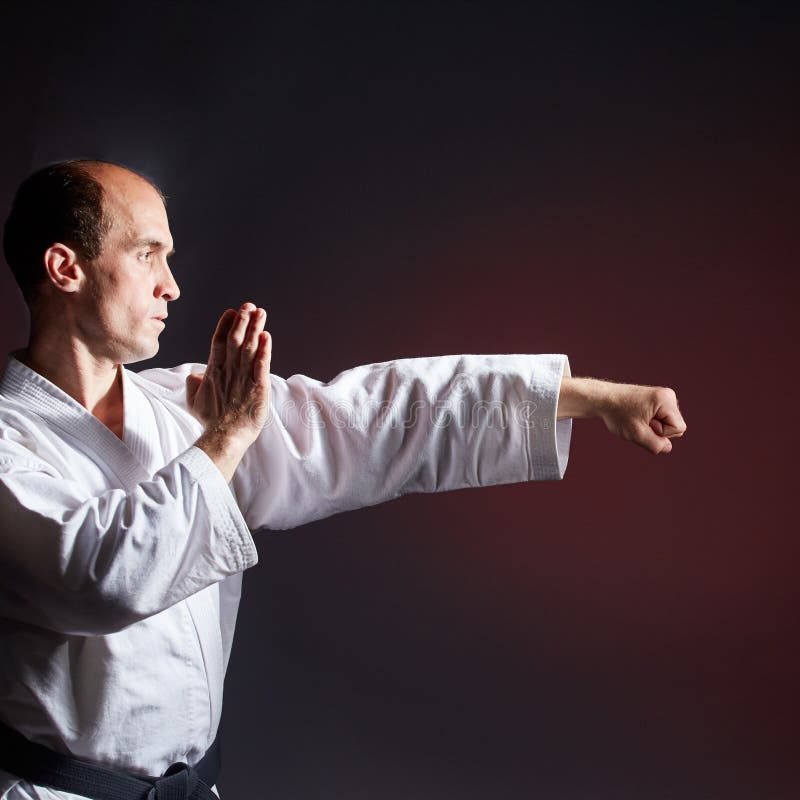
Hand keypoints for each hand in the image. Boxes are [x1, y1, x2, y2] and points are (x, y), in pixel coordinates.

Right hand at [186, 302, 271, 447]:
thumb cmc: (211, 422)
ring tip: (260, 313)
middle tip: (248, 306)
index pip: (219, 342)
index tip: (231, 312)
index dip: (226, 326)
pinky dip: (264, 350)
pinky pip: (262, 364)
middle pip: (236, 339)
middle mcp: (229, 370)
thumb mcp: (194, 401)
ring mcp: (244, 377)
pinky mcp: (258, 386)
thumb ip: (193, 385)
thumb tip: (194, 375)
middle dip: (242, 321)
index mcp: (213, 371)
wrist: (224, 437)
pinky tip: (267, 337)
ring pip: (250, 347)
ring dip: (255, 328)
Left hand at [599, 383, 686, 454]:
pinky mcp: (657, 400)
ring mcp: (663, 397)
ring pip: (669, 424)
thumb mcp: (637, 434)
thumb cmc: (618, 414)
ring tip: (636, 418)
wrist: (603, 399)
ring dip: (653, 427)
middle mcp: (668, 395)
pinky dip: (650, 422)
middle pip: (676, 426)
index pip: (678, 429)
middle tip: (638, 421)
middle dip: (658, 430)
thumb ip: (656, 445)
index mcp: (666, 399)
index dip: (661, 433)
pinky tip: (636, 417)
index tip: (643, 424)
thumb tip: (667, 447)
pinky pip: (662, 419)